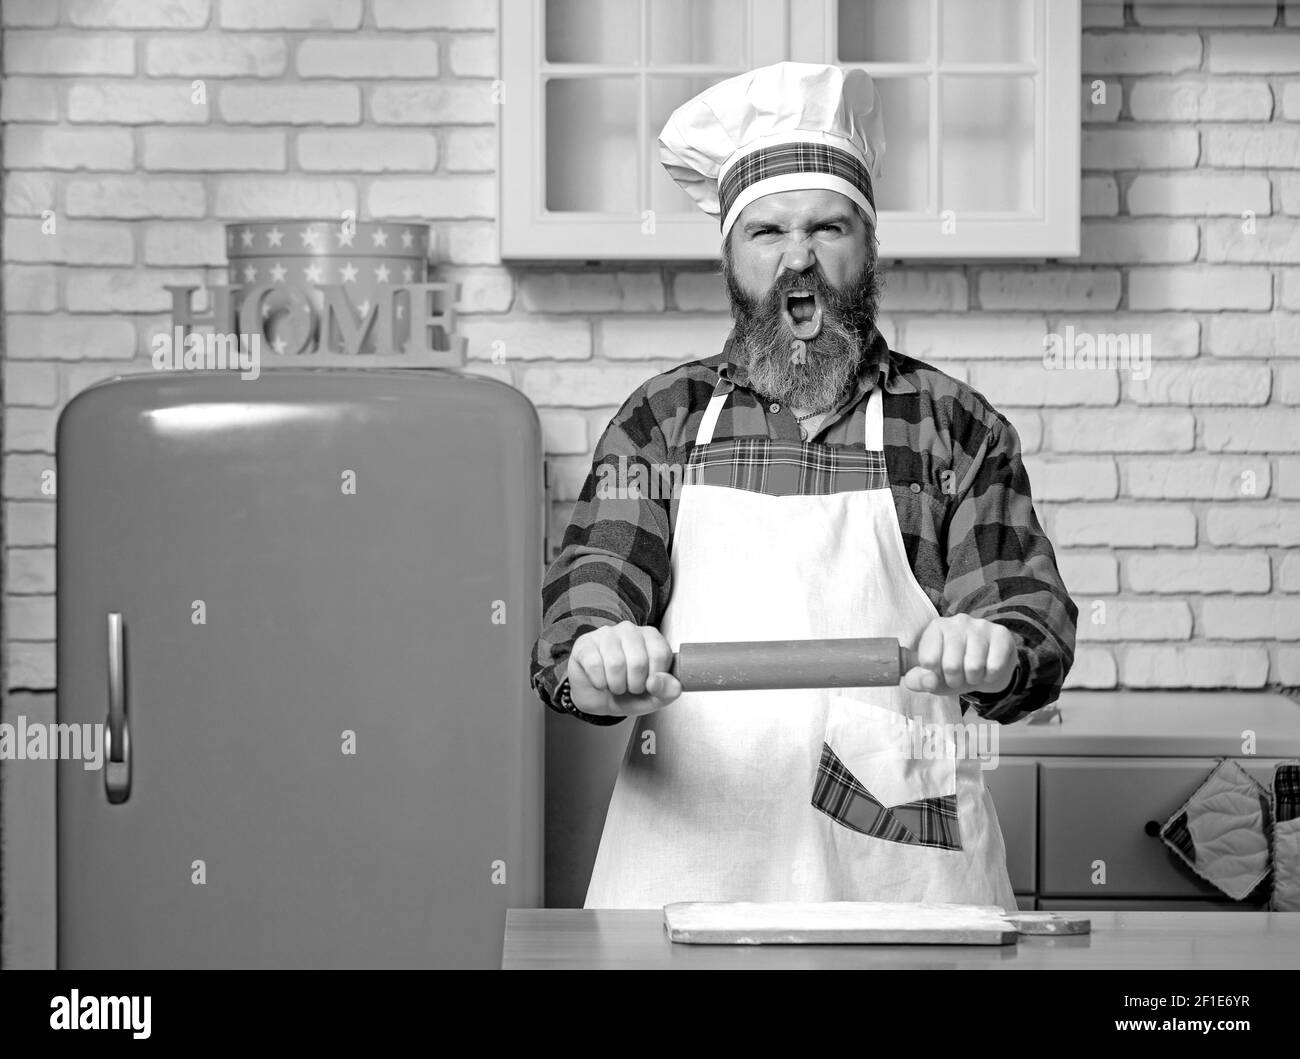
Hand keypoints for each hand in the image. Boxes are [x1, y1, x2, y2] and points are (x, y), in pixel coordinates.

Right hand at [565, 621, 682, 716]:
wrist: (597, 699)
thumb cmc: (628, 692)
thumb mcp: (654, 698)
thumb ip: (667, 691)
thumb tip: (659, 681)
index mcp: (652, 637)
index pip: (660, 654)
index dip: (655, 679)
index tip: (648, 685)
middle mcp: (630, 630)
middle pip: (638, 662)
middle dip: (634, 685)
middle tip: (629, 687)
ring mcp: (606, 634)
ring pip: (616, 664)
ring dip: (616, 685)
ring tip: (615, 686)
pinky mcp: (585, 643)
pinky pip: (594, 665)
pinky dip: (599, 682)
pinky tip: (599, 681)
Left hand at [901, 615, 1017, 696]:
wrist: (989, 668)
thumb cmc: (955, 671)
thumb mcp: (932, 678)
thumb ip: (918, 680)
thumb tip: (929, 680)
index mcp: (936, 627)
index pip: (928, 661)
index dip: (935, 676)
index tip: (940, 672)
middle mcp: (957, 621)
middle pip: (951, 666)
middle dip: (955, 680)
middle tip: (960, 675)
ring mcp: (981, 625)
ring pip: (974, 667)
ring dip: (974, 679)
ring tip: (974, 672)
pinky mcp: (1001, 634)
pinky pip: (994, 667)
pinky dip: (991, 676)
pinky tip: (989, 668)